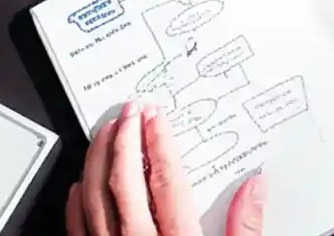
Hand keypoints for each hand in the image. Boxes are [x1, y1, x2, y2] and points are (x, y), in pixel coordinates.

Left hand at [67, 101, 263, 235]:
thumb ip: (244, 227)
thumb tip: (255, 187)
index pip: (165, 181)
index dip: (161, 143)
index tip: (158, 117)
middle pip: (125, 182)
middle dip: (126, 138)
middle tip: (131, 110)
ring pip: (95, 198)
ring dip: (99, 159)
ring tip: (106, 132)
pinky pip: (78, 227)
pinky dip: (79, 201)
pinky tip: (82, 181)